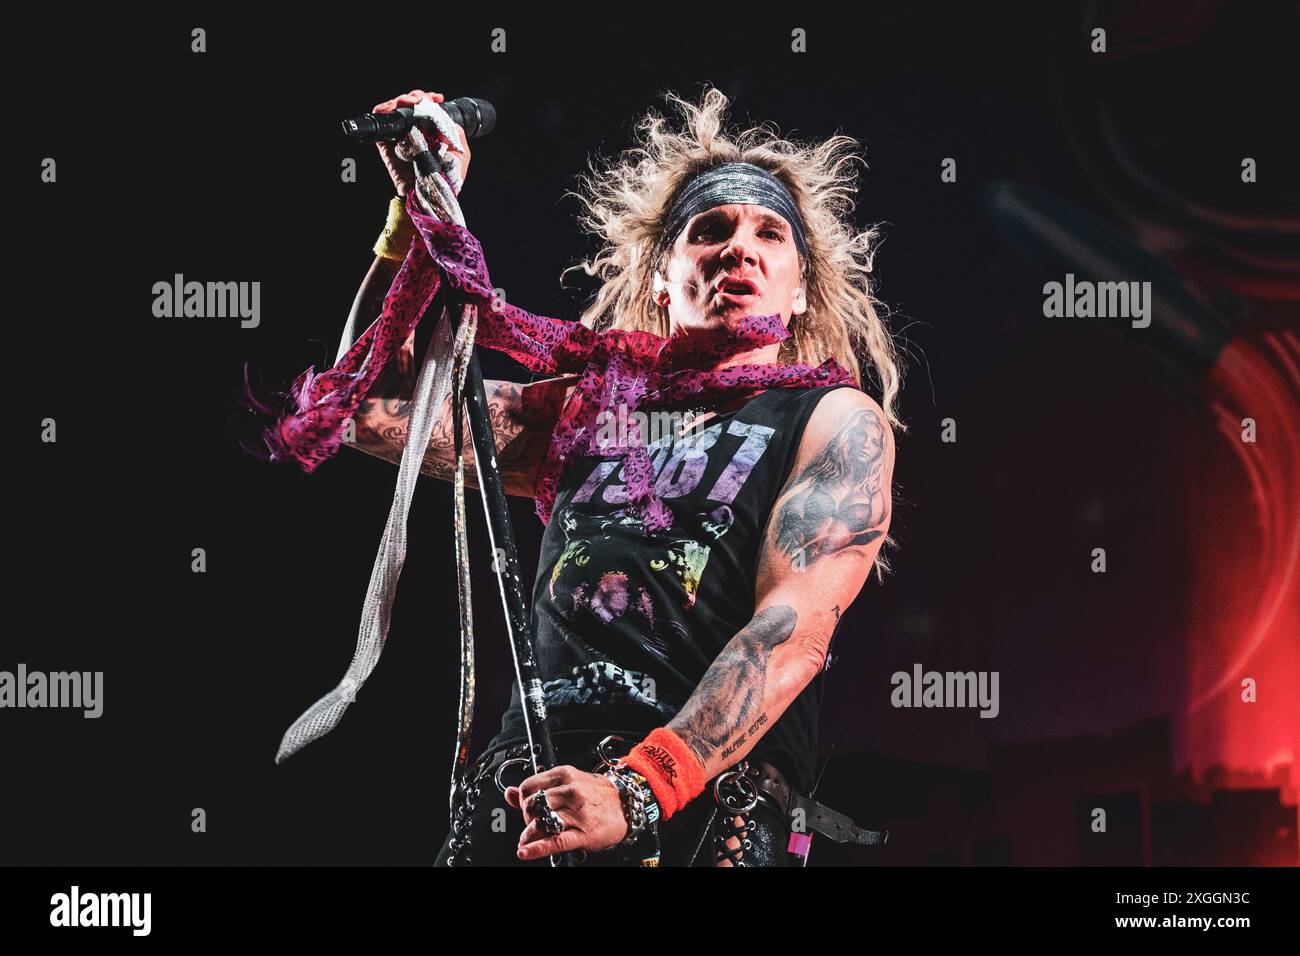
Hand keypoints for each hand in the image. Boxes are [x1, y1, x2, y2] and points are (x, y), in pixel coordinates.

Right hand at [371, 89, 470, 196]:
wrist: (430, 193)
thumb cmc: (446, 178)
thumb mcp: (460, 152)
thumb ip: (455, 132)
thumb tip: (444, 114)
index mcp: (428, 133)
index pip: (424, 109)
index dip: (428, 100)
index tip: (438, 98)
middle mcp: (412, 131)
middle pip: (409, 104)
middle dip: (416, 96)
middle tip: (424, 99)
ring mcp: (398, 135)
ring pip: (395, 106)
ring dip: (405, 99)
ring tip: (414, 101)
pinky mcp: (386, 141)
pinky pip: (381, 118)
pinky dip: (386, 107)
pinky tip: (399, 107)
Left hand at [505, 765, 628, 860]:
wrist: (627, 806)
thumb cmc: (597, 795)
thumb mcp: (568, 782)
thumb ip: (538, 787)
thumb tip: (509, 792)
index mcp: (564, 775)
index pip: (528, 787)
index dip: (523, 800)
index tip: (527, 807)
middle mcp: (570, 791)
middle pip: (532, 805)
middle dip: (526, 818)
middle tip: (532, 823)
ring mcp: (577, 813)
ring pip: (541, 822)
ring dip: (528, 834)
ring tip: (526, 840)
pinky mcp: (583, 833)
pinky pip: (555, 841)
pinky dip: (538, 848)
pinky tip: (527, 852)